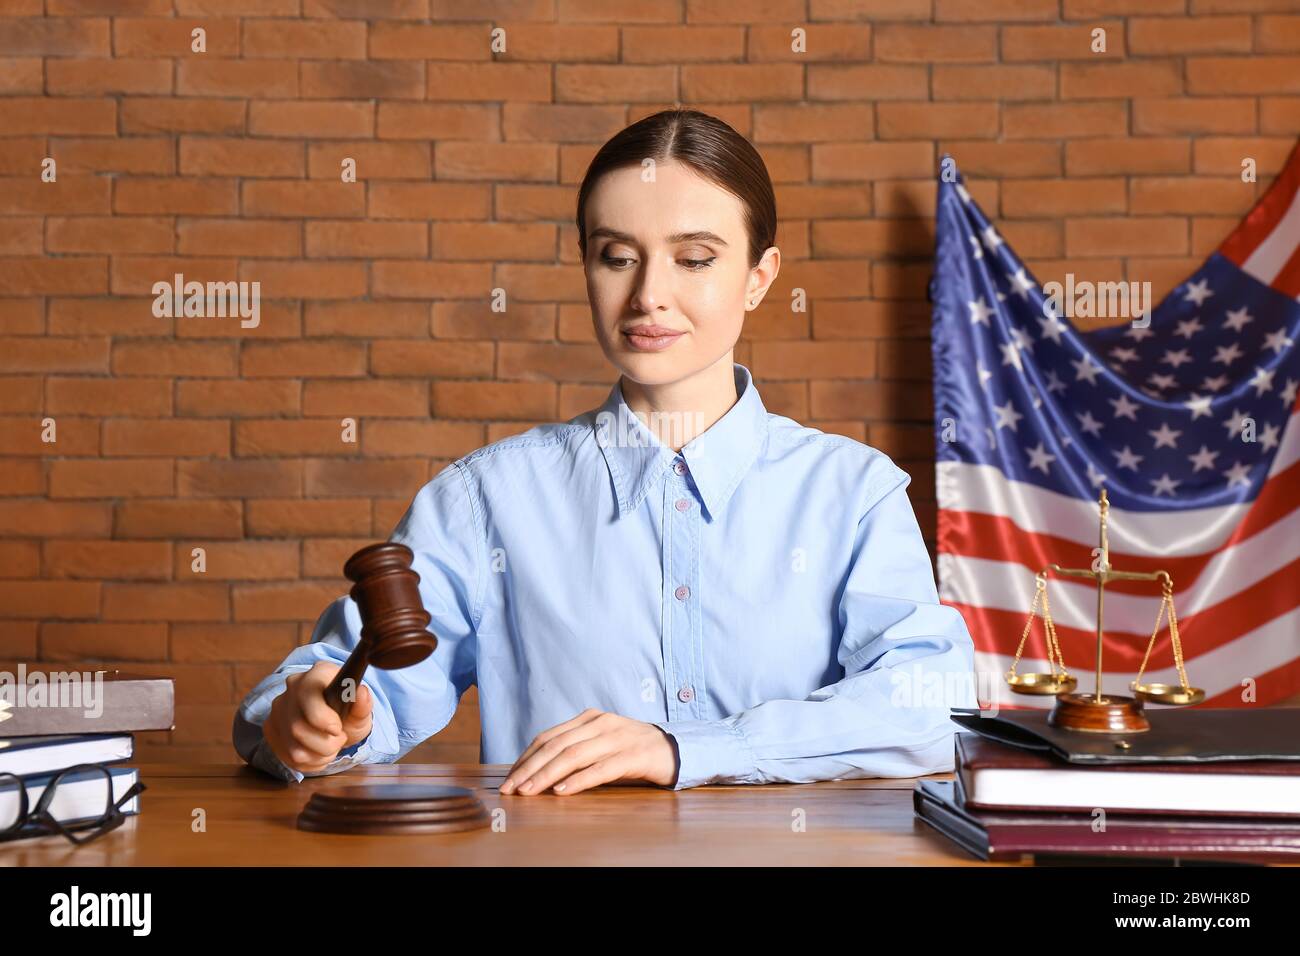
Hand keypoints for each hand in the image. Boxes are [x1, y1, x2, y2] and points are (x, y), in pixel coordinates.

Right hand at [263, 661, 372, 773]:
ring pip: (293, 748)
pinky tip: (318, 752)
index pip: (308, 696)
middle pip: (298, 728)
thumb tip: (362, 692)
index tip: (338, 729)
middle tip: (339, 739)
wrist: (333, 719)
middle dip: (326, 744)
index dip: (323, 719)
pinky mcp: (270, 728)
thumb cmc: (347, 711)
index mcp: (316, 674)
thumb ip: (363, 703)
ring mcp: (278, 708)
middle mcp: (292, 687)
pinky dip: (309, 762)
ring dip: (319, 755)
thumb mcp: (360, 709)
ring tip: (330, 746)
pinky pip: (286, 757)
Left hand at [499, 708, 678, 795]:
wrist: (675, 749)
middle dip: (529, 768)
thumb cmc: (631, 751)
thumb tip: (537, 773)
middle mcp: (600, 723)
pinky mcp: (632, 755)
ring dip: (547, 775)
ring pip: (573, 755)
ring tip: (529, 792)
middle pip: (556, 746)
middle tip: (511, 789)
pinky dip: (578, 780)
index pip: (548, 737)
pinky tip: (562, 791)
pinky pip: (600, 768)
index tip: (509, 778)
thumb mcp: (600, 744)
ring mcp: (617, 737)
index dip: (526, 758)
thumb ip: (575, 751)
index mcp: (589, 718)